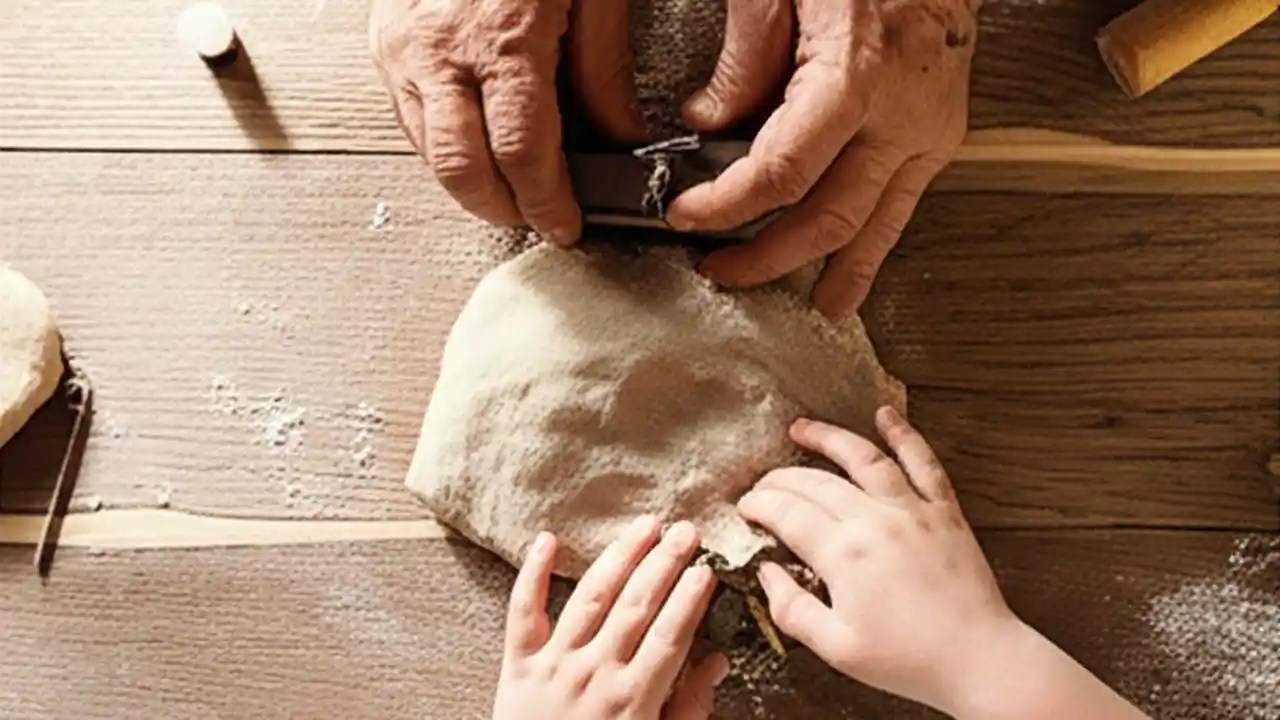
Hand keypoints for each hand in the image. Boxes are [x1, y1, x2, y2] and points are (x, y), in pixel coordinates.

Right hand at [369, 0, 644, 244]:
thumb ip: (605, 71)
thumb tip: (621, 138)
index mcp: (503, 36)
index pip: (522, 154)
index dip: (546, 203)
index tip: (566, 225)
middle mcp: (440, 47)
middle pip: (461, 169)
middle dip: (500, 209)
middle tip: (535, 218)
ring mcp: (403, 45)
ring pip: (426, 151)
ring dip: (469, 182)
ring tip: (510, 189)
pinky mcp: (384, 39)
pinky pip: (408, 117)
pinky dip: (442, 144)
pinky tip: (475, 144)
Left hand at [493, 517, 726, 719]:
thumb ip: (688, 708)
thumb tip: (716, 661)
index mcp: (633, 701)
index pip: (669, 637)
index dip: (689, 600)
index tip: (708, 568)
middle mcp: (593, 676)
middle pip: (636, 608)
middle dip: (665, 564)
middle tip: (687, 530)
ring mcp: (553, 667)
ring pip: (591, 598)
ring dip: (620, 556)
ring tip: (645, 524)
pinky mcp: (517, 666)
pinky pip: (522, 613)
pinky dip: (532, 573)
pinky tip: (547, 539)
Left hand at [668, 0, 978, 314]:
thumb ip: (742, 54)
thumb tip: (706, 119)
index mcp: (855, 75)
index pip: (780, 173)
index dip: (725, 206)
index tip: (688, 216)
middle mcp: (899, 114)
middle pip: (827, 218)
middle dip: (767, 258)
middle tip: (722, 270)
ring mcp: (927, 132)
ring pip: (874, 229)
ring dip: (831, 273)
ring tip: (803, 305)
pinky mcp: (940, 137)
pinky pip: (901, 208)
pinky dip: (871, 246)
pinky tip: (851, 271)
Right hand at [739, 409, 1148, 718]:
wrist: (979, 659)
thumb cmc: (909, 660)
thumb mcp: (836, 648)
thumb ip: (791, 609)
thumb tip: (766, 574)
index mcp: (844, 555)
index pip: (787, 513)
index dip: (759, 505)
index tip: (746, 507)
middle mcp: (875, 521)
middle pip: (815, 482)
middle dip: (780, 478)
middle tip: (763, 483)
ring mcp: (912, 510)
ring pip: (863, 457)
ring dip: (828, 438)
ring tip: (802, 428)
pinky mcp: (944, 511)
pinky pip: (923, 462)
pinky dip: (904, 434)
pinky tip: (885, 416)